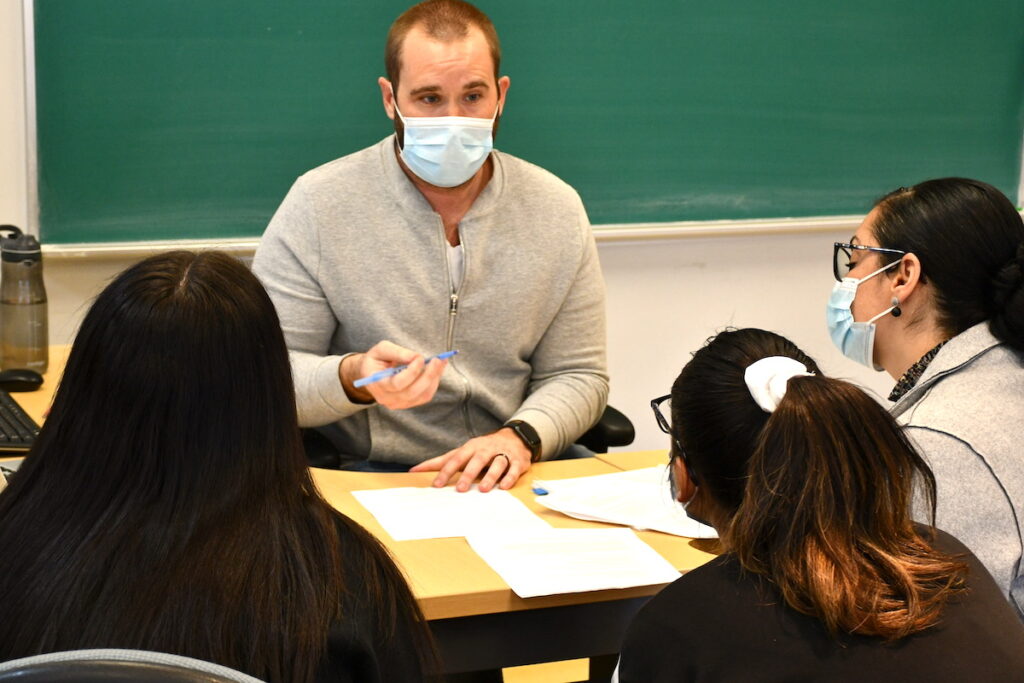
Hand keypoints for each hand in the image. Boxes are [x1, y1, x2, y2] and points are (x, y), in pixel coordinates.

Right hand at [339, 340, 447, 409]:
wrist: (371, 374)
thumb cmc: (376, 360)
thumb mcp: (381, 349)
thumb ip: (397, 352)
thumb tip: (416, 357)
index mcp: (377, 384)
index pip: (397, 383)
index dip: (412, 371)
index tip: (420, 357)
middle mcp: (387, 398)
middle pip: (412, 392)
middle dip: (428, 375)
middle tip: (438, 360)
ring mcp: (398, 404)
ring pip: (422, 395)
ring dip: (434, 378)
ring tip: (441, 362)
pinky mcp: (409, 403)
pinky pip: (425, 396)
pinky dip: (434, 382)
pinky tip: (437, 369)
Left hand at [410, 428, 530, 491]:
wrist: (514, 438)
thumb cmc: (482, 449)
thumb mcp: (462, 452)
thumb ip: (441, 462)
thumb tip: (414, 470)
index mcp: (471, 447)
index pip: (456, 458)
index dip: (446, 471)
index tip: (437, 485)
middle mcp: (486, 449)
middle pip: (477, 460)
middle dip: (468, 474)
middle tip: (460, 489)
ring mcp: (502, 454)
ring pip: (497, 463)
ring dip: (490, 476)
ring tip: (483, 490)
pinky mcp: (517, 461)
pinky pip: (514, 468)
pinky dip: (509, 477)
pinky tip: (504, 487)